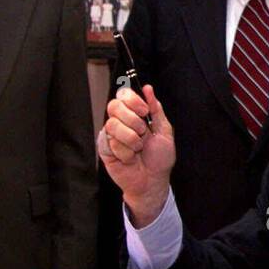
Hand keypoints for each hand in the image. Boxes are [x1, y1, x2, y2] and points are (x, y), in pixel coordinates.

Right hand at [97, 84, 174, 226]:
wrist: (153, 180)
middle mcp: (120, 122)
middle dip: (133, 120)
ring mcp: (111, 135)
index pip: (123, 95)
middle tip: (143, 132)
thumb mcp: (164, 129)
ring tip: (138, 148)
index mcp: (134, 114)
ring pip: (113, 124)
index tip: (144, 110)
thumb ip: (156, 108)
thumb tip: (148, 89)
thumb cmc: (159, 157)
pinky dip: (126, 151)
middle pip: (114, 106)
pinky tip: (130, 157)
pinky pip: (111, 143)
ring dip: (131, 138)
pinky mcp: (104, 149)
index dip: (132, 100)